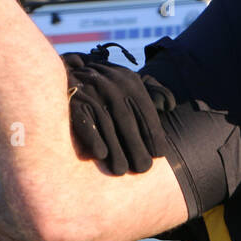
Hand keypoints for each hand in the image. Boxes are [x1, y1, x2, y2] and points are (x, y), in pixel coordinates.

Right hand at [63, 46, 170, 174]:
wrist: (70, 70)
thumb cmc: (107, 85)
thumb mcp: (130, 82)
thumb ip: (153, 91)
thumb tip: (169, 105)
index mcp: (130, 82)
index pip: (145, 111)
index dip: (153, 134)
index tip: (159, 154)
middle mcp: (112, 85)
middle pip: (127, 121)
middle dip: (136, 146)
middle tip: (143, 168)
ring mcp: (92, 92)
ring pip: (107, 124)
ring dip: (116, 149)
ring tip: (122, 170)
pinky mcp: (73, 101)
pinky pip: (84, 121)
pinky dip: (93, 137)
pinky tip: (101, 155)